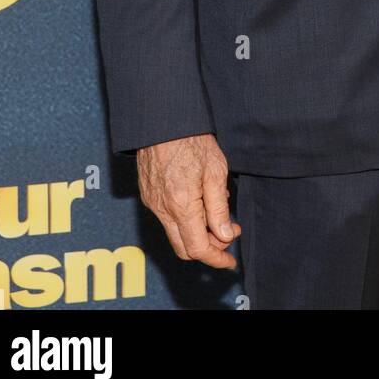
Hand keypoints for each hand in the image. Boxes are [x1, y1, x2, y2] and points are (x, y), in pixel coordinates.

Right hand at [137, 133, 240, 268]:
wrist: (162, 118)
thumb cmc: (191, 139)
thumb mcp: (215, 170)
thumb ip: (219, 207)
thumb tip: (224, 236)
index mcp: (181, 205)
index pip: (198, 249)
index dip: (217, 258)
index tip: (230, 260)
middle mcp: (162, 209)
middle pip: (184, 248)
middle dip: (209, 247)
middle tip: (228, 232)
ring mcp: (152, 203)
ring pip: (175, 233)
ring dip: (197, 231)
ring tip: (216, 208)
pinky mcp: (148, 194)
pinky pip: (167, 218)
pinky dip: (185, 219)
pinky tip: (200, 199)